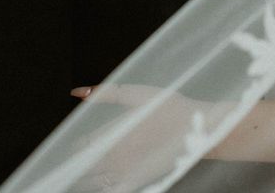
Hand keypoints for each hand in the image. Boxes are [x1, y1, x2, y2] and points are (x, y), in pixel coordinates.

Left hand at [67, 83, 207, 191]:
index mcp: (112, 134)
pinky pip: (111, 192)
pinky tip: (105, 181)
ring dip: (87, 177)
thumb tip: (76, 91)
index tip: (79, 143)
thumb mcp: (137, 93)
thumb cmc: (169, 106)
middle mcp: (115, 157)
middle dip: (78, 163)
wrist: (198, 127)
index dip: (77, 145)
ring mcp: (126, 173)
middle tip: (81, 158)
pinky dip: (104, 188)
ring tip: (89, 171)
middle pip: (82, 167)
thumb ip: (105, 93)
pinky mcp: (137, 182)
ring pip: (93, 182)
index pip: (80, 145)